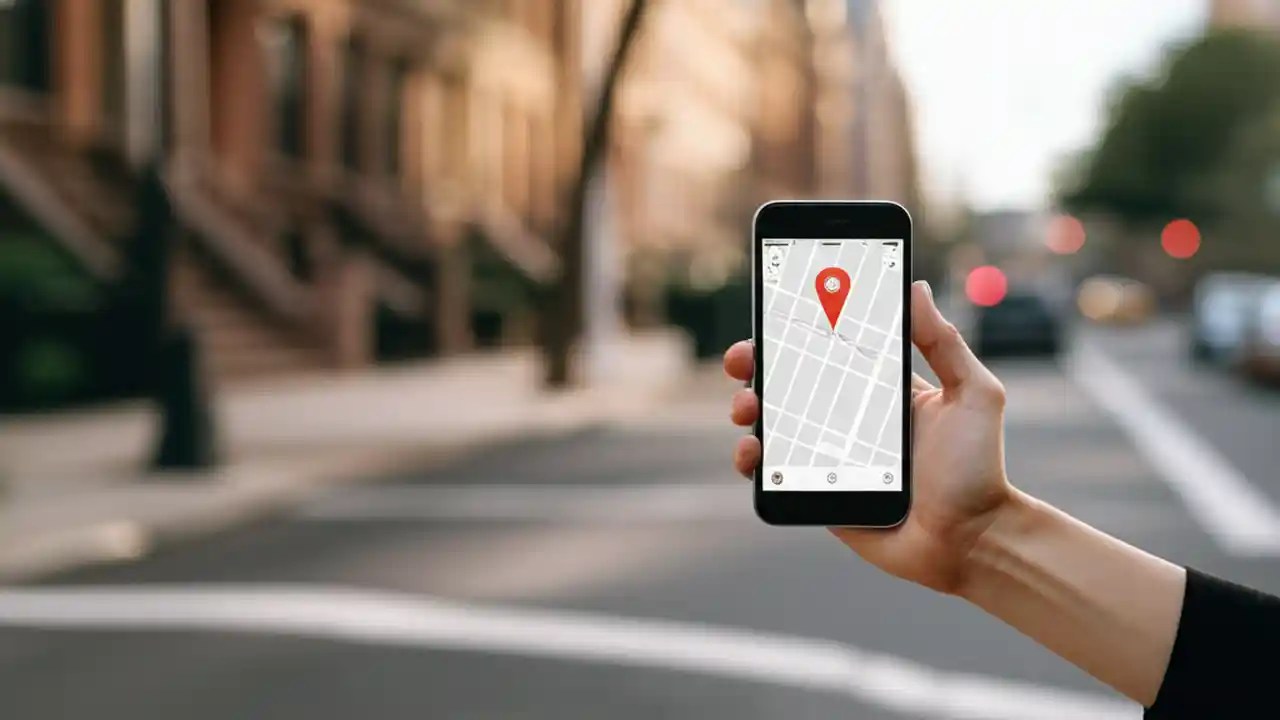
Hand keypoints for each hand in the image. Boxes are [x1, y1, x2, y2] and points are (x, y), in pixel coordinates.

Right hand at [725, 280, 1012, 593]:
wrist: (971, 541)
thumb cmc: (979, 470)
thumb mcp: (973, 395)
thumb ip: (944, 343)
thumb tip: (915, 288)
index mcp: (880, 390)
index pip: (829, 349)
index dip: (796, 330)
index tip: (774, 312)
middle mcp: (849, 418)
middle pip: (787, 382)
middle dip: (755, 363)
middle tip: (743, 358)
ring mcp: (828, 455)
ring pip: (771, 423)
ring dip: (746, 406)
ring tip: (745, 406)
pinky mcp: (816, 492)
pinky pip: (772, 473)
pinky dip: (751, 458)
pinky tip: (751, 450)